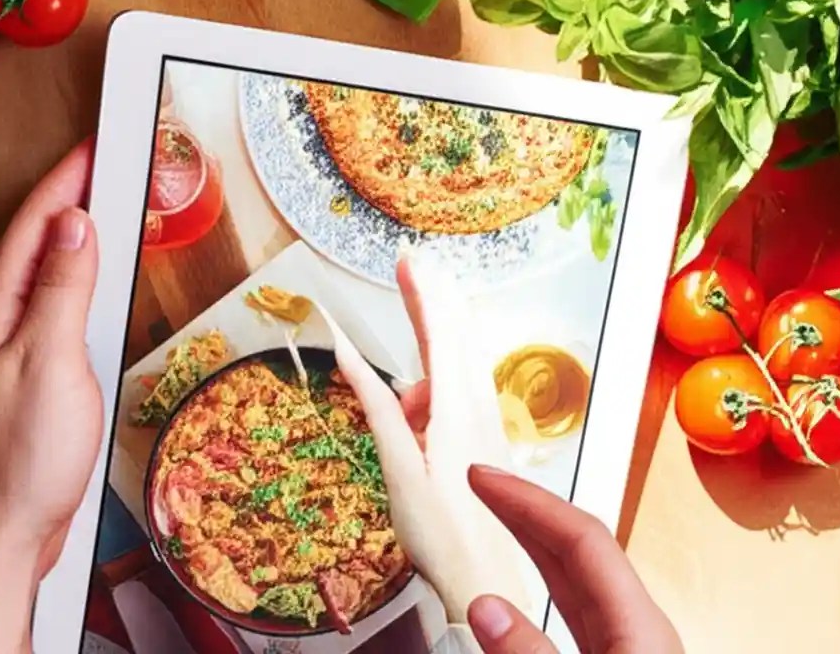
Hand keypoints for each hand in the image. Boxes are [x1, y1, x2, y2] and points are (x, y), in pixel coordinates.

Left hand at [0, 140, 102, 653]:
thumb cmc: (18, 454)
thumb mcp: (48, 359)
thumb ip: (61, 289)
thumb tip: (75, 221)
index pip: (35, 222)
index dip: (67, 177)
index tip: (101, 141)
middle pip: (35, 241)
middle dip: (71, 195)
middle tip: (113, 164)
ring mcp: (11, 351)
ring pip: (44, 275)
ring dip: (75, 238)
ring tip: (111, 210)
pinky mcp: (29, 380)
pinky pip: (54, 310)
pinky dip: (79, 284)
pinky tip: (95, 290)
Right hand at [320, 251, 533, 628]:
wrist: (489, 581)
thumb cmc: (442, 535)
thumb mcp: (398, 468)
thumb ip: (377, 405)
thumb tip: (350, 356)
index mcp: (458, 408)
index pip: (441, 331)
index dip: (423, 290)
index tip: (408, 258)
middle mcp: (480, 407)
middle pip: (460, 335)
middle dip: (435, 297)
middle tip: (413, 265)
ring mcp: (488, 422)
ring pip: (460, 365)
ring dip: (431, 349)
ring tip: (402, 394)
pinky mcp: (487, 440)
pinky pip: (459, 394)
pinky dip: (435, 385)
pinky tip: (416, 412)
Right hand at [464, 465, 682, 653]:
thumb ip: (532, 653)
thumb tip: (484, 605)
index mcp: (640, 625)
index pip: (582, 538)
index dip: (531, 502)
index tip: (483, 478)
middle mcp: (636, 625)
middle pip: (579, 549)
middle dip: (529, 508)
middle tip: (482, 480)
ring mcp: (627, 644)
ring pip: (576, 578)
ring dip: (535, 541)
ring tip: (498, 515)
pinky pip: (575, 606)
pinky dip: (543, 581)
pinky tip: (526, 583)